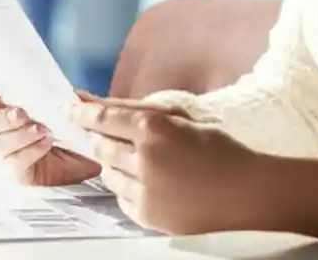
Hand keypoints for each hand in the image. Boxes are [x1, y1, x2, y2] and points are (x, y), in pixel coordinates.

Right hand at [0, 83, 99, 185]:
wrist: (96, 153)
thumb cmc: (78, 125)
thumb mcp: (72, 102)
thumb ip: (60, 92)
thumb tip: (53, 87)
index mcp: (7, 106)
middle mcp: (3, 129)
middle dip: (2, 117)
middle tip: (21, 115)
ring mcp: (9, 151)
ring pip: (1, 143)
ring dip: (21, 134)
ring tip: (43, 130)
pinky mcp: (19, 172)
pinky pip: (16, 162)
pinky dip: (31, 150)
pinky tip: (46, 144)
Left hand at [69, 96, 264, 234]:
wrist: (247, 193)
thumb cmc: (220, 151)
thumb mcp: (183, 119)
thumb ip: (139, 110)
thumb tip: (97, 102)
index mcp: (154, 128)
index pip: (103, 117)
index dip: (82, 114)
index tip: (70, 111)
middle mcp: (144, 158)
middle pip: (101, 146)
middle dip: (103, 140)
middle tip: (118, 139)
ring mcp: (144, 190)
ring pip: (108, 173)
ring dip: (116, 165)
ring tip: (145, 164)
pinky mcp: (148, 215)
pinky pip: (120, 199)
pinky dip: (128, 189)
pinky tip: (152, 185)